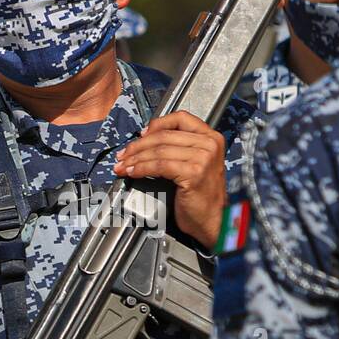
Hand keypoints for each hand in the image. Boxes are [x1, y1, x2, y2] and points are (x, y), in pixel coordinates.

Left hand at [113, 111, 226, 249]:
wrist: (214, 220)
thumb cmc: (203, 196)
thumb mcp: (197, 164)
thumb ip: (180, 149)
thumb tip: (147, 142)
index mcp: (211, 138)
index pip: (180, 118)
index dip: (157, 124)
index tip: (141, 134)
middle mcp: (209, 144)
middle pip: (164, 135)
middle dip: (138, 145)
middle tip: (124, 154)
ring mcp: (203, 158)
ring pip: (159, 151)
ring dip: (135, 158)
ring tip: (124, 166)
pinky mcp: (193, 173)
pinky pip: (159, 166)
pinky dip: (141, 168)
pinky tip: (133, 173)